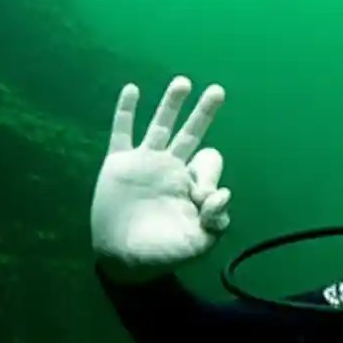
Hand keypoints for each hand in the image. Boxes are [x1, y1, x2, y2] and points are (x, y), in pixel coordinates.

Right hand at [89, 76, 230, 281]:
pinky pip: (122, 132)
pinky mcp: (119, 164)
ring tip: (183, 82)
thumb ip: (216, 220)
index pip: (209, 162)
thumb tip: (223, 192)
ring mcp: (145, 164)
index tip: (204, 200)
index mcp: (191, 184)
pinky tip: (132, 89)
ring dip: (172, 104)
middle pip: (191, 133)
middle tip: (218, 91)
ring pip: (161, 126)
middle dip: (204, 113)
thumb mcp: (199, 242)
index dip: (211, 175)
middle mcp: (170, 169)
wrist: (124, 259)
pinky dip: (125, 111)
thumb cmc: (164, 254)